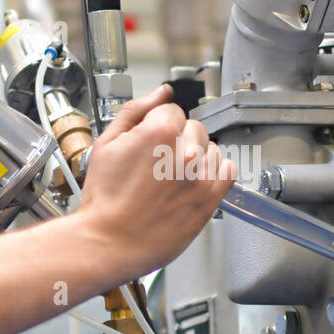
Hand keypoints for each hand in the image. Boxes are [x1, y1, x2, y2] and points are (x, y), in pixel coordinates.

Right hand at [76, 83, 234, 276]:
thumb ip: (137, 110)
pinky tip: (194, 180)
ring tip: (173, 174)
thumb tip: (161, 92)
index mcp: (159, 132)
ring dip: (196, 154)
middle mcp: (185, 151)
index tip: (148, 141)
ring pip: (211, 147)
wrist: (110, 241)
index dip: (156, 124)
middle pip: (194, 127)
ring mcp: (201, 177)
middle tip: (157, 160)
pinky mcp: (211, 199)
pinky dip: (215, 171)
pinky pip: (228, 170)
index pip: (171, 110)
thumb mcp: (107, 143)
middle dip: (177, 138)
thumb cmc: (105, 198)